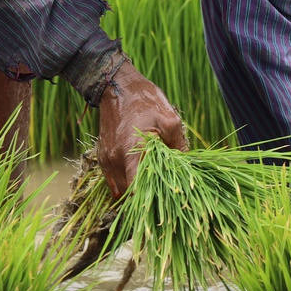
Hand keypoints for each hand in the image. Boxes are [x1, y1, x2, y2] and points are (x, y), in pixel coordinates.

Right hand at [97, 59, 187, 197]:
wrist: (118, 86)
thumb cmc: (146, 101)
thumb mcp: (170, 121)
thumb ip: (179, 147)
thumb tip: (187, 169)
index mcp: (132, 150)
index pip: (138, 190)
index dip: (151, 201)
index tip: (166, 204)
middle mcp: (115, 158)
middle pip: (128, 194)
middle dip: (145, 198)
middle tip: (164, 199)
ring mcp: (106, 158)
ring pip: (119, 190)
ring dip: (134, 192)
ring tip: (153, 190)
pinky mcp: (102, 156)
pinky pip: (113, 180)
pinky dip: (125, 183)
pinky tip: (140, 179)